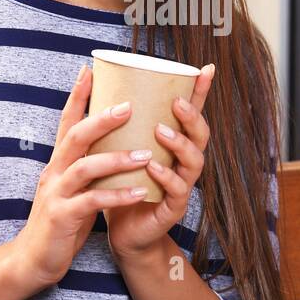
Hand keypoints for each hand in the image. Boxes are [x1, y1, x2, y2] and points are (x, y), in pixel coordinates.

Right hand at [13, 66, 155, 288]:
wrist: (33, 262)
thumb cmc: (60, 223)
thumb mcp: (73, 189)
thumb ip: (87, 168)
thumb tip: (113, 145)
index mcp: (58, 163)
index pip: (66, 122)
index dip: (76, 95)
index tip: (89, 69)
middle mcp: (54, 172)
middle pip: (75, 136)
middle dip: (101, 118)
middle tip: (130, 106)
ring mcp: (56, 194)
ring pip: (85, 167)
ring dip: (116, 158)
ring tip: (145, 154)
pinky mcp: (63, 217)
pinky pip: (92, 202)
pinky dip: (117, 195)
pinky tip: (138, 193)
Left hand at [104, 64, 214, 262]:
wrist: (122, 231)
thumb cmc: (121, 185)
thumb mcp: (118, 148)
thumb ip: (117, 123)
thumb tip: (93, 81)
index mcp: (173, 144)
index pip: (191, 113)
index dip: (200, 92)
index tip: (205, 68)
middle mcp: (183, 162)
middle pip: (200, 135)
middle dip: (192, 116)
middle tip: (175, 102)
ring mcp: (182, 185)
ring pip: (194, 161)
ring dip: (179, 144)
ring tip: (161, 131)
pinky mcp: (173, 208)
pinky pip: (177, 191)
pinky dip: (166, 177)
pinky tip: (152, 166)